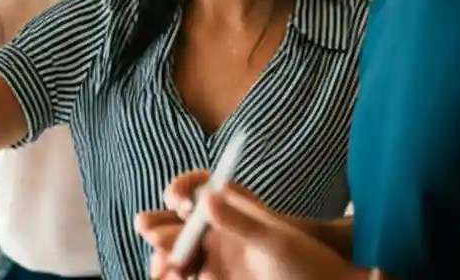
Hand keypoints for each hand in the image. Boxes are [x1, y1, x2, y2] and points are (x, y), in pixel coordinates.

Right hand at [138, 171, 369, 279]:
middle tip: (154, 238)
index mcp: (229, 208)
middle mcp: (215, 230)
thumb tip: (205, 200)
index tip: (177, 200)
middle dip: (160, 231)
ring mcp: (211, 259)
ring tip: (164, 269)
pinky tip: (174, 279)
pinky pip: (185, 277)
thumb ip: (240, 221)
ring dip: (163, 259)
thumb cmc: (305, 258)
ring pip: (173, 254)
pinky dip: (174, 278)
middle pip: (175, 224)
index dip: (180, 190)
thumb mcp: (274, 240)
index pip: (194, 188)